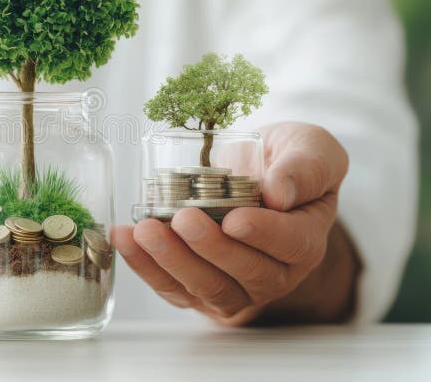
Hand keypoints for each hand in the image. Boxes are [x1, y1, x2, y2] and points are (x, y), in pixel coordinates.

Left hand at [114, 122, 354, 324]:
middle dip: (210, 248)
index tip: (236, 218)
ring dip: (172, 262)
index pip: (291, 244)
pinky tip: (125, 239)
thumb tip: (279, 194)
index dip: (264, 235)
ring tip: (145, 231)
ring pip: (207, 288)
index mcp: (306, 238)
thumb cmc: (287, 160)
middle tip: (182, 219)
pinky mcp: (200, 288)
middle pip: (246, 274)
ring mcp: (237, 286)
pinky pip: (174, 287)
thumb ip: (304, 167)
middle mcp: (276, 272)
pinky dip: (146, 266)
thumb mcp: (311, 148)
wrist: (258, 173)